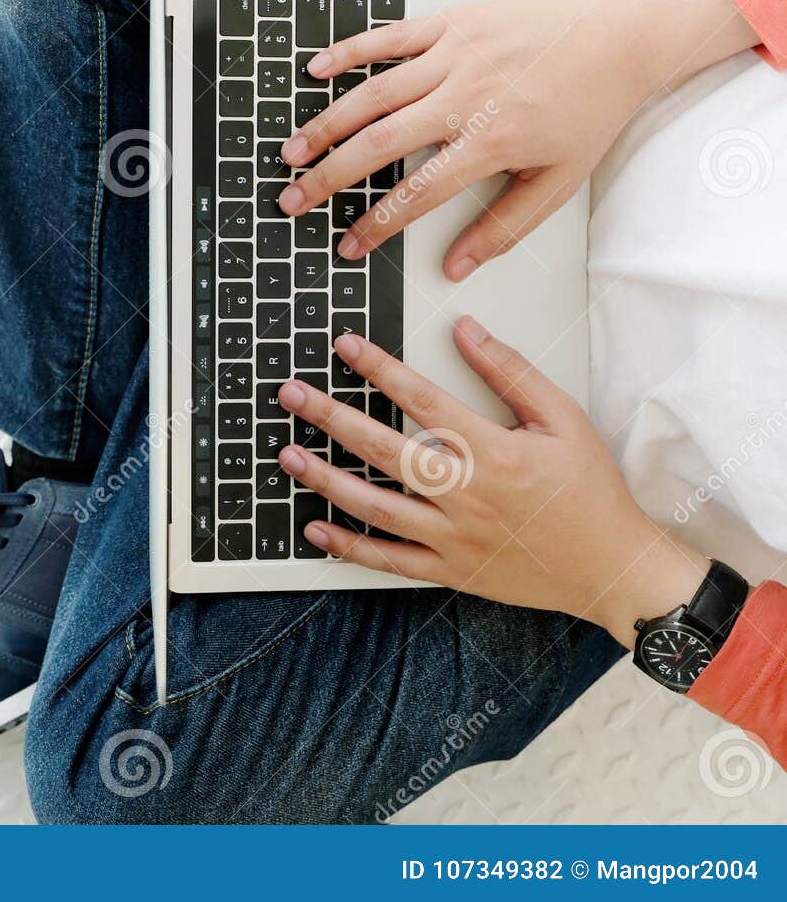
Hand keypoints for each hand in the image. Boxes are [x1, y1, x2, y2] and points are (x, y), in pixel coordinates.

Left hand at [275, 316, 707, 646]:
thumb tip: (467, 330)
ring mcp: (455, 538)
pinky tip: (314, 528)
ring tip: (287, 454)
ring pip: (375, 507)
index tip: (345, 346)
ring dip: (326, 480)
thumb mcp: (565, 421)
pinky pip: (389, 560)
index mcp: (496, 453)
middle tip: (291, 395)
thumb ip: (512, 373)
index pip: (423, 400)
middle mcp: (468, 496)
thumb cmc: (591, 492)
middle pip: (384, 450)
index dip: (379, 369)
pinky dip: (348, 547)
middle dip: (331, 419)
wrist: (614, 569)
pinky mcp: (450, 570)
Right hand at [276, 0, 759, 280]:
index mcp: (492, 141)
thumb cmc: (591, 109)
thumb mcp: (558, 182)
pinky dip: (350, 52)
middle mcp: (466, 97)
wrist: (622, 38)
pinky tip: (315, 71)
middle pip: (378, 143)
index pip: (416, 192)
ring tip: (292, 151)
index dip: (375, 223)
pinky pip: (391, 37)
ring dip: (325, 124)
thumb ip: (503, 228)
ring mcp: (456, 55)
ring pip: (374, 93)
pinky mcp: (454, 22)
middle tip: (292, 200)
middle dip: (327, 176)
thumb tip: (456, 267)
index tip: (347, 245)